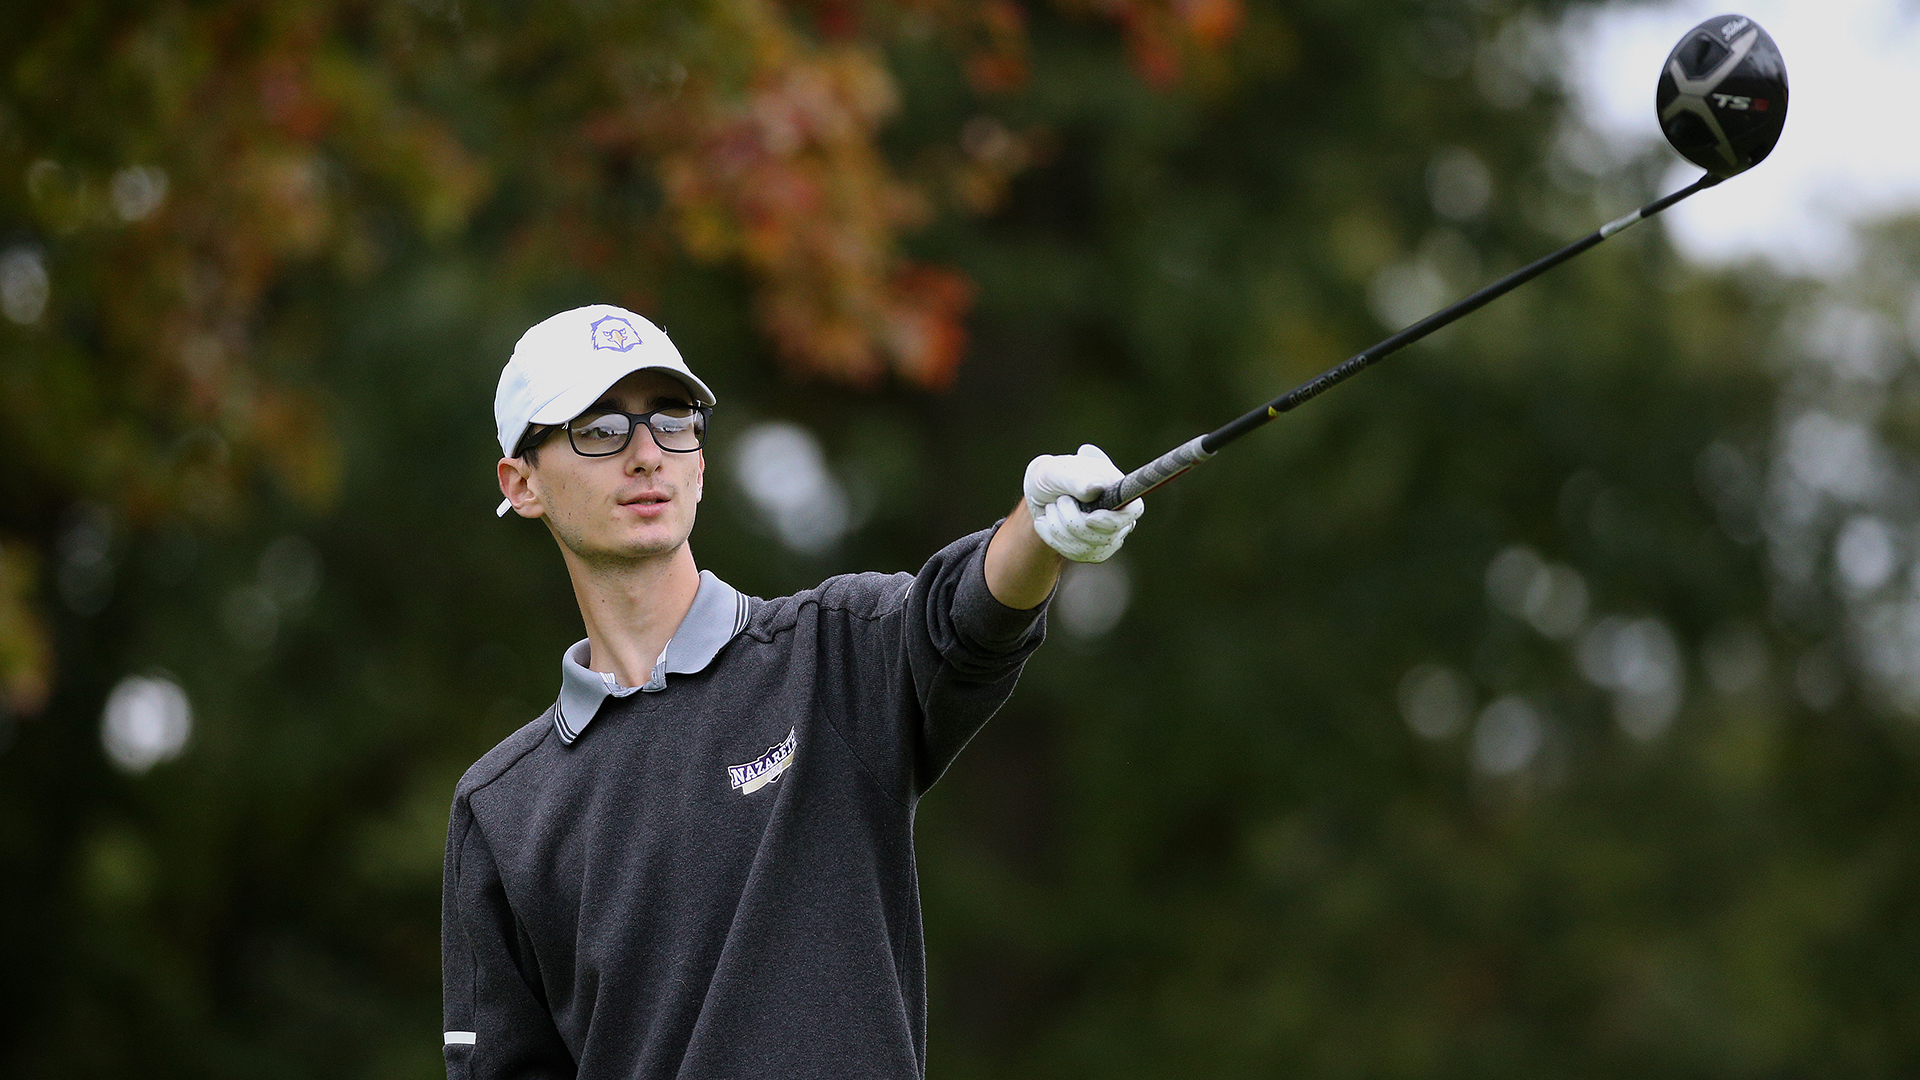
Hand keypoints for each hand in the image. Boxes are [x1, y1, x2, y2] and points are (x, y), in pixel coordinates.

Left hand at [1022, 444, 1144, 562]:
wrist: (1040, 491)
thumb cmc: (1053, 475)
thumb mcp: (1059, 471)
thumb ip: (1078, 479)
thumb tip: (1096, 488)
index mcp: (1117, 490)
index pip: (1133, 510)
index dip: (1112, 520)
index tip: (1089, 518)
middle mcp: (1118, 516)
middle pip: (1106, 536)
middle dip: (1072, 520)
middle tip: (1060, 500)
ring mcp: (1107, 537)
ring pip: (1086, 547)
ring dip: (1059, 527)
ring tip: (1052, 508)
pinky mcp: (1092, 551)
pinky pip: (1074, 553)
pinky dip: (1053, 538)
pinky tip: (1047, 522)